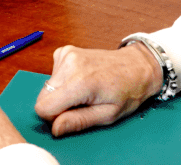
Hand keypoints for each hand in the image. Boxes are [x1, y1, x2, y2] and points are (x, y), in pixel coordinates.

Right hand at [33, 43, 161, 136]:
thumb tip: (54, 128)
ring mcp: (66, 54)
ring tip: (85, 90)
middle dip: (58, 105)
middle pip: (44, 96)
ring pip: (48, 86)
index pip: (43, 107)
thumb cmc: (127, 92)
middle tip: (82, 104)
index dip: (53, 118)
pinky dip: (64, 80)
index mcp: (80, 82)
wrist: (136, 66)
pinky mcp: (64, 51)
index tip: (71, 116)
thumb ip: (78, 121)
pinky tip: (81, 79)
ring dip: (62, 93)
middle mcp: (69, 64)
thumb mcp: (107, 115)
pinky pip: (53, 74)